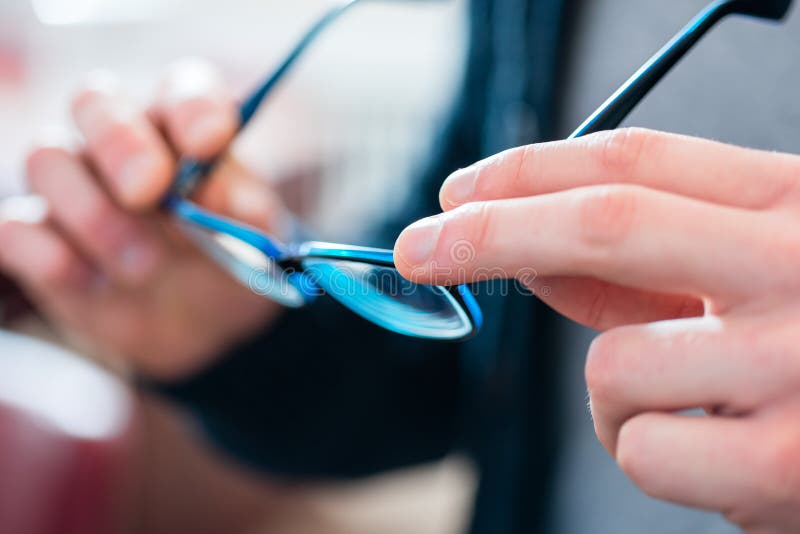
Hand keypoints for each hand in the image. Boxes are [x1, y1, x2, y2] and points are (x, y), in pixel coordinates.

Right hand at [0, 59, 288, 379]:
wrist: (204, 322)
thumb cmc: (231, 262)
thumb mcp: (257, 244)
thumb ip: (247, 216)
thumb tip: (219, 197)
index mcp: (187, 131)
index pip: (183, 89)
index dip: (192, 106)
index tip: (208, 142)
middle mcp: (124, 144)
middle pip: (94, 101)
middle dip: (121, 143)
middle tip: (148, 192)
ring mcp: (76, 187)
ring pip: (46, 158)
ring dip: (93, 214)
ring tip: (144, 266)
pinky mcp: (41, 238)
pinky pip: (14, 228)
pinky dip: (49, 255)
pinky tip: (94, 283)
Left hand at [394, 128, 799, 531]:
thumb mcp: (751, 276)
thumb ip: (642, 265)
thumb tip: (520, 255)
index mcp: (795, 204)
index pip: (636, 158)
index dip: (529, 168)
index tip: (458, 190)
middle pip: (605, 223)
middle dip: (491, 230)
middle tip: (418, 246)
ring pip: (612, 367)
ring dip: (611, 393)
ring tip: (689, 406)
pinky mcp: (788, 467)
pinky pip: (641, 449)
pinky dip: (649, 453)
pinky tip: (722, 457)